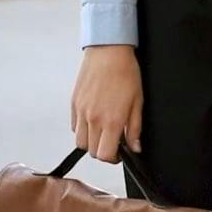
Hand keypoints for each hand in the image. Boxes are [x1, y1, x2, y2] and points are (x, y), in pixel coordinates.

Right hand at [71, 45, 142, 162]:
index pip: (105, 154)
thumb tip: (135, 147)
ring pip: (80, 142)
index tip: (120, 153)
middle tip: (114, 142)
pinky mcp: (73, 104)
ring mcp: (81, 112)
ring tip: (103, 131)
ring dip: (92, 142)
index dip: (114, 159)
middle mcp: (93, 119)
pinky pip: (74, 127)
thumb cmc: (126, 73)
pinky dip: (83, 129)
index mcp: (111, 120)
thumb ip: (134, 128)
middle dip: (103, 151)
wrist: (108, 52)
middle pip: (92, 151)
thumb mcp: (138, 102)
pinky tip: (94, 120)